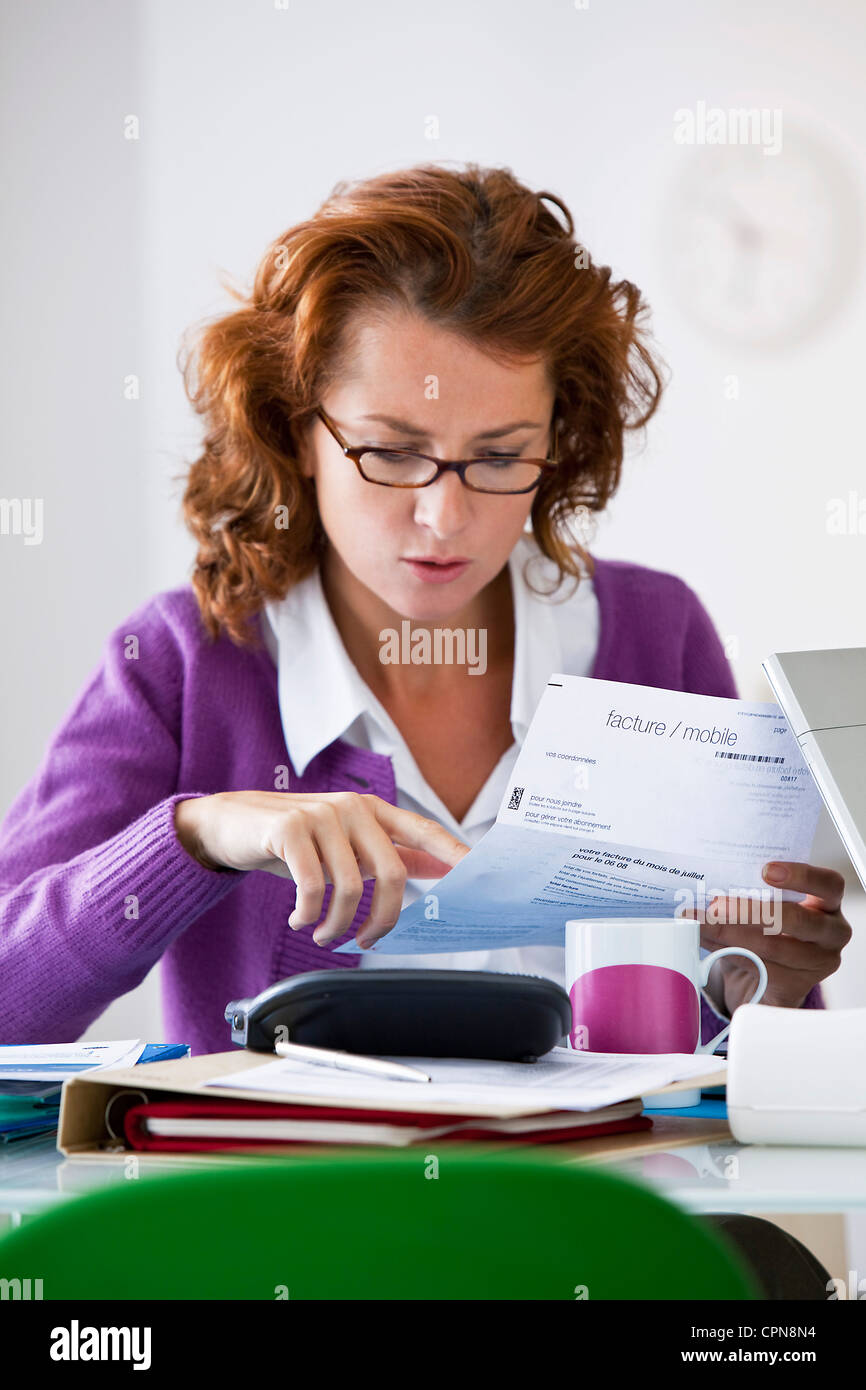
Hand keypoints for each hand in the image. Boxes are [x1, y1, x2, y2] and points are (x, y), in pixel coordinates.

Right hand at [174, 791, 469, 946]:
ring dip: (337, 924)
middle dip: (381, 920)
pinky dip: (308, 914)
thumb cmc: (292, 839)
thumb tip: (439, 866)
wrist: (230, 823)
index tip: (478, 872)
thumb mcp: (342, 844)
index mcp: (372, 810)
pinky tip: (301, 919)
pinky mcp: (290, 828)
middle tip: (363, 940)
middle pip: (391, 873)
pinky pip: (313, 886)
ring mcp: (321, 814)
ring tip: (322, 933)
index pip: (424, 830)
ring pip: (350, 886)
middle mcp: (352, 807)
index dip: (453, 851)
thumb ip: (387, 852)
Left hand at [680, 860, 851, 1013]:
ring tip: (700, 923)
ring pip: (773, 948)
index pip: (829, 885)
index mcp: (828, 902)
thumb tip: (708, 878)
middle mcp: (831, 932)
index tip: (766, 871)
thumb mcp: (771, 902)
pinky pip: (760, 968)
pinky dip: (727, 952)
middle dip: (751, 911)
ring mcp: (818, 962)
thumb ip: (753, 889)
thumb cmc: (772, 925)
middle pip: (799, 920)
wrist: (771, 974)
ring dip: (729, 934)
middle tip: (716, 905)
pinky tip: (707, 940)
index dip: (802, 876)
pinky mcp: (796, 985)